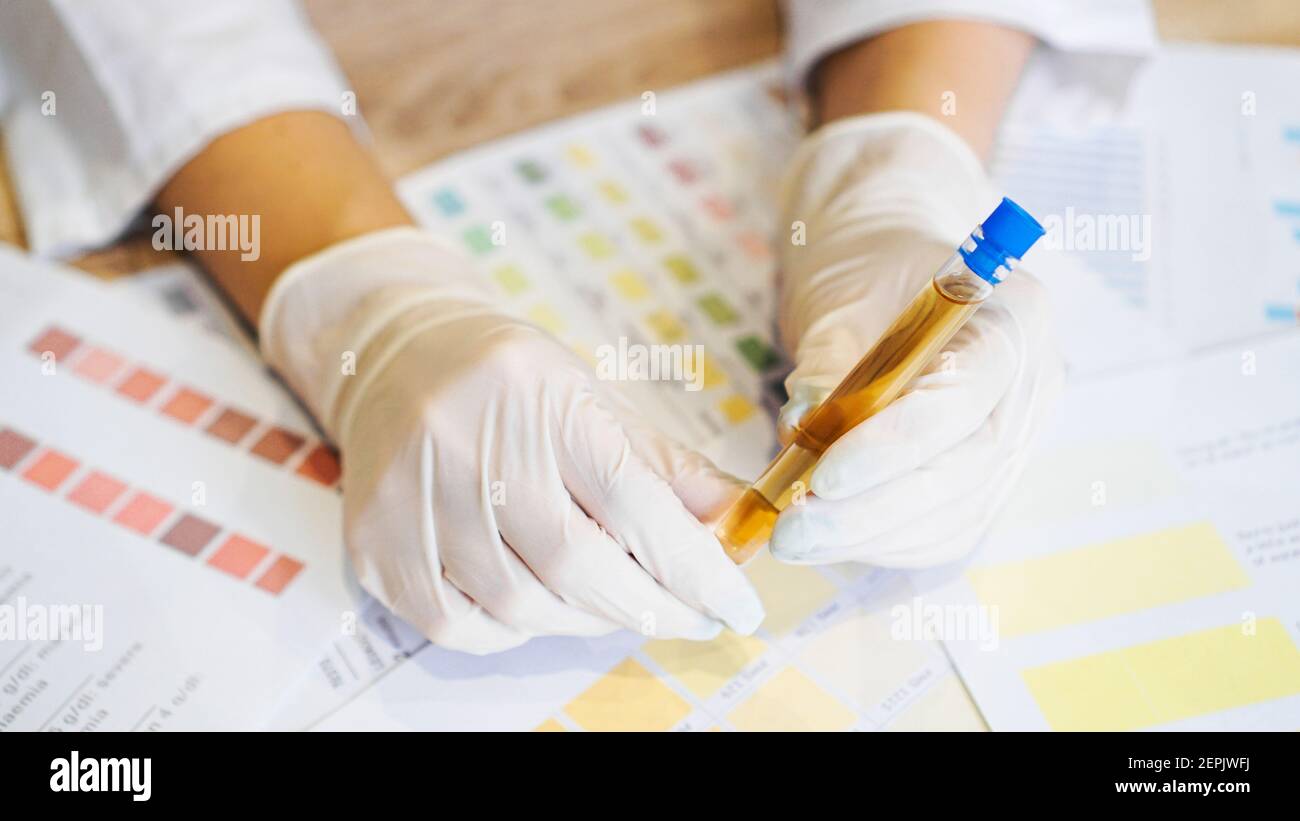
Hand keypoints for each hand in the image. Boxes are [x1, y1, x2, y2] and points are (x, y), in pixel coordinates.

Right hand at [262, 228, 762, 652]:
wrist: (396, 357)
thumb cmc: (510, 382)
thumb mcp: (593, 399)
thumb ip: (665, 467)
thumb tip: (737, 521)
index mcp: (539, 397)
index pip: (632, 501)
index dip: (693, 567)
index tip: (737, 606)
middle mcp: (468, 444)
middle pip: (575, 564)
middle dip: (648, 606)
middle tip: (688, 617)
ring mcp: (410, 499)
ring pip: (520, 605)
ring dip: (584, 620)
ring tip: (612, 602)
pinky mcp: (372, 544)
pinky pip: (457, 626)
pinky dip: (512, 630)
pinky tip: (536, 603)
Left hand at [769, 113, 1063, 566]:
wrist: (895, 268)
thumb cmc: (869, 267)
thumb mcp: (840, 295)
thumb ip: (827, 363)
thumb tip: (802, 433)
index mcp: (1013, 316)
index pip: (965, 397)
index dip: (893, 447)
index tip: (822, 477)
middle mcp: (1034, 384)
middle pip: (967, 471)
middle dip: (872, 511)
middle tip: (793, 531)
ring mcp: (1021, 437)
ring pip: (956, 513)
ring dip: (871, 537)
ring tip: (798, 536)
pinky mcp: (991, 477)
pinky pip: (945, 528)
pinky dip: (885, 542)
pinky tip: (831, 538)